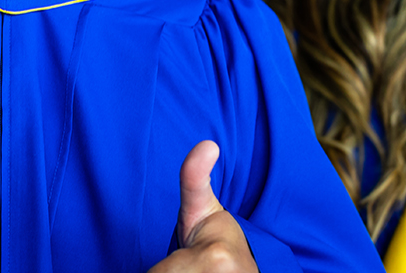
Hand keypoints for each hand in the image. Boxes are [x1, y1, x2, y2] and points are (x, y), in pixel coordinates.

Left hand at [148, 140, 257, 272]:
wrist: (244, 265)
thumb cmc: (214, 236)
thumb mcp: (200, 205)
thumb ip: (194, 177)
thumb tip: (208, 144)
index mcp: (215, 260)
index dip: (162, 268)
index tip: (177, 262)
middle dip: (171, 272)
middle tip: (185, 266)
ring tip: (190, 271)